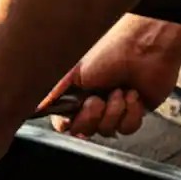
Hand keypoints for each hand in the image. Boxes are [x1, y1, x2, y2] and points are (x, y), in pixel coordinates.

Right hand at [41, 19, 180, 137]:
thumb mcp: (73, 72)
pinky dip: (131, 112)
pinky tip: (133, 95)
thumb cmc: (111, 51)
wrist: (145, 48)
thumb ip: (53, 92)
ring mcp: (114, 108)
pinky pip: (128, 128)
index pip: (64, 121)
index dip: (68, 123)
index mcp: (76, 92)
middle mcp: (94, 102)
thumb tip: (35, 107)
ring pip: (107, 131)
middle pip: (84, 130)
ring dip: (114, 111)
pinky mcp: (135, 111)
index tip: (71, 117)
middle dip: (92, 117)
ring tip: (120, 91)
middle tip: (98, 99)